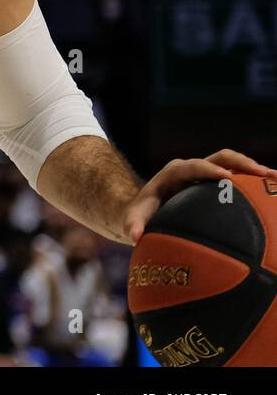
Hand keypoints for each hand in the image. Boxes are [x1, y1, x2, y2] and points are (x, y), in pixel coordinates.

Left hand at [124, 149, 276, 243]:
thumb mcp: (132, 219)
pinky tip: (274, 191)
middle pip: (220, 158)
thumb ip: (133, 224)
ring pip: (234, 164)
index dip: (209, 170)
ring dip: (256, 170)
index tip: (227, 177)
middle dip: (242, 163)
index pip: (193, 166)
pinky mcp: (216, 182)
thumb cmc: (140, 214)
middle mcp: (192, 168)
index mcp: (173, 173)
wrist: (144, 207)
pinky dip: (256, 182)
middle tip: (265, 174)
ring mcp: (206, 173)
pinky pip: (239, 177)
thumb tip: (134, 236)